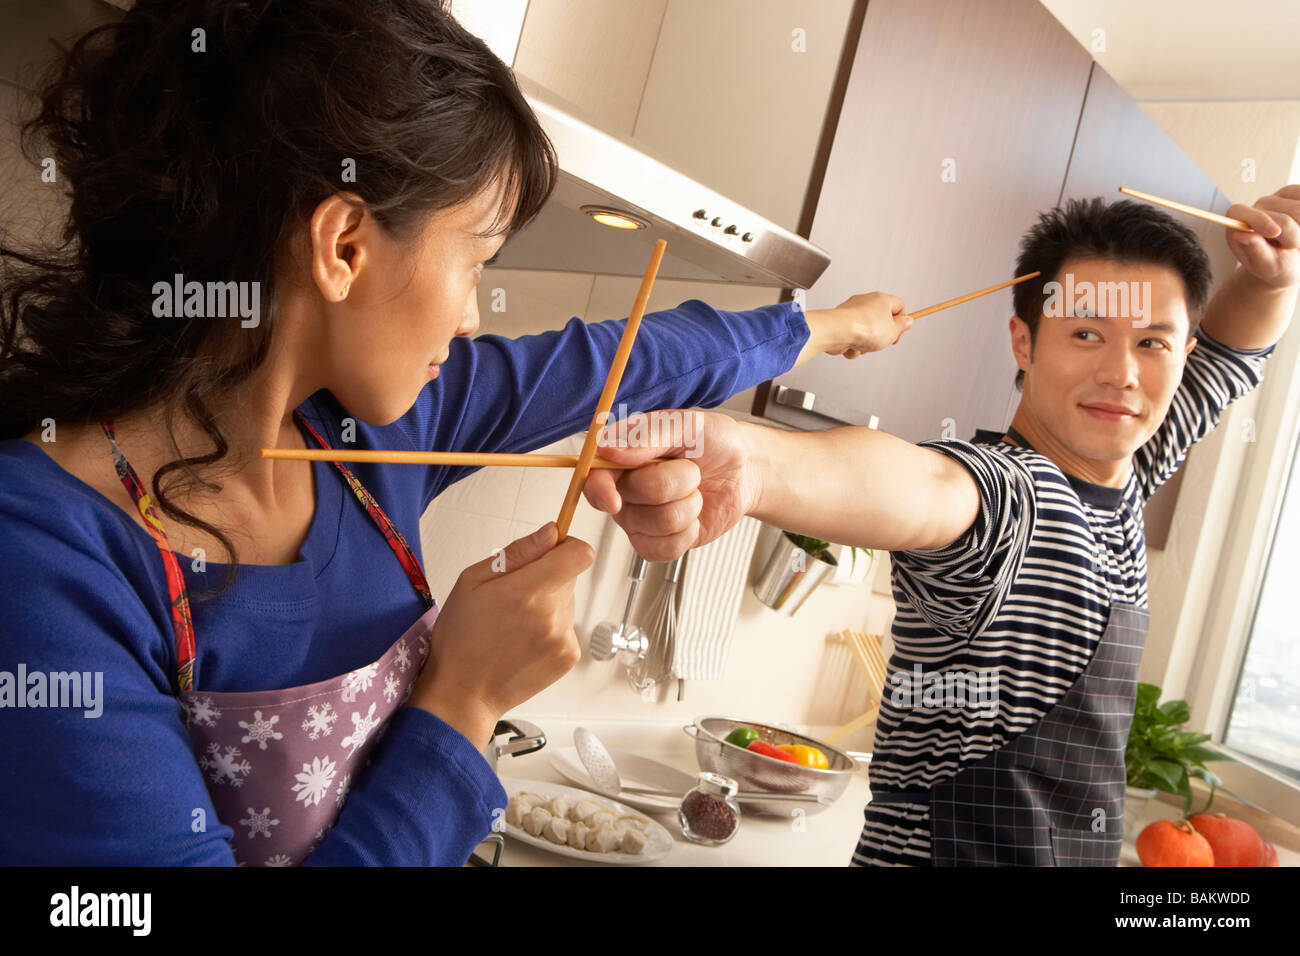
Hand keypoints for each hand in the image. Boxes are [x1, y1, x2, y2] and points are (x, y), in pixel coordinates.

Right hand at [408, 522, 593, 745]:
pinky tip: (523, 641)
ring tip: (515, 625)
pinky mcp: (568, 656)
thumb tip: (550, 533)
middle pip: (569, 577)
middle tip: (514, 598)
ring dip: (548, 606)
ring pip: (567, 603)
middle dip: (547, 578)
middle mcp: (552, 616)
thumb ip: (517, 553)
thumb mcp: (472, 582)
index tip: (549, 553)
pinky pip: (567, 627)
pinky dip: (550, 629)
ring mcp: (563, 639)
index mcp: (528, 591)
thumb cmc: (461, 639)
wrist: (463, 693)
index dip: (567, 547)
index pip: (580, 554)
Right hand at [582, 410, 756, 560]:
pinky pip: (662, 549)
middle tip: (689, 468)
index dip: (600, 491)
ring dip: (687, 506)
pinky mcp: (658, 542)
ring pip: (654, 524)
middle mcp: (624, 489)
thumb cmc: (713, 441)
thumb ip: (647, 434)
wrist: (744, 469)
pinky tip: (693, 515)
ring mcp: (639, 518)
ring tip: (694, 490)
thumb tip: (608, 448)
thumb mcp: (686, 425)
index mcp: (622, 455)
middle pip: (631, 499)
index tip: (614, 499)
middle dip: (673, 482)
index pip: (593, 477)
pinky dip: (687, 532)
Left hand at [812, 292, 913, 358]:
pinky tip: (851, 347)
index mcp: (881, 299)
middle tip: (881, 342)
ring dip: (866, 345)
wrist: (838, 331)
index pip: (899, 306)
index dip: (902, 321)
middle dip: (881, 337)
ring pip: (866, 333)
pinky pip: (852, 338)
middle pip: (881, 322)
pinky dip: (853, 346)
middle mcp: (866, 303)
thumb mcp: (894, 330)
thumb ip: (903, 326)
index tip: (899, 332)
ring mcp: (852, 313)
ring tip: (863, 345)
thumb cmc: (866, 328)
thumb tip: (908, 321)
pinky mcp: (840, 324)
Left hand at [1225, 186, 1299, 289]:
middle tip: (1290, 248)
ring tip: (1297, 240)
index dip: (1259, 220)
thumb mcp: (1267, 265)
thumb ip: (1255, 251)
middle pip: (1283, 216)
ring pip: (1299, 208)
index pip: (1239, 212)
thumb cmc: (1277, 266)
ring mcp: (1279, 197)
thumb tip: (1240, 235)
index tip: (1275, 233)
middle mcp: (1258, 206)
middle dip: (1293, 236)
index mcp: (1239, 223)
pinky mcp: (1296, 193)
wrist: (1293, 261)